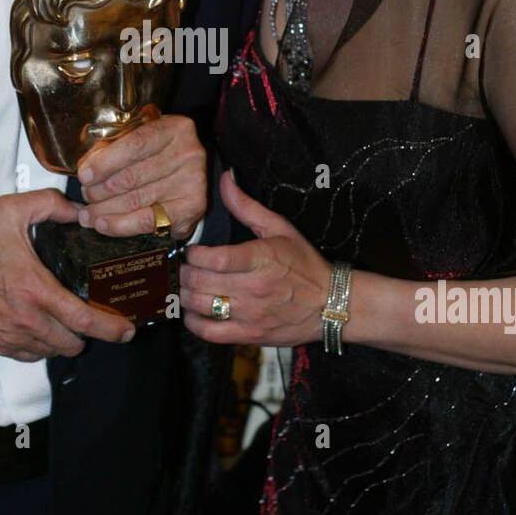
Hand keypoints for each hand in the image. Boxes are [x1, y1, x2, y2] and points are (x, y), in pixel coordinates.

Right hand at [0, 190, 134, 360]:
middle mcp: (26, 320)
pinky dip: (41, 346)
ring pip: (51, 352)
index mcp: (36, 290)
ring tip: (66, 320)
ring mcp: (10, 335)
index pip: (84, 320)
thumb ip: (52, 206)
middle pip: (72, 344)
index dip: (111, 329)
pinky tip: (41, 327)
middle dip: (88, 334)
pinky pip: (29, 355)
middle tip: (92, 316)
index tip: (126, 330)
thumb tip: (81, 211)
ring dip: (63, 340)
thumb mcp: (12, 210)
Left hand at [75, 114, 206, 240]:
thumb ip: (116, 147)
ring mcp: (193, 181)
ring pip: (136, 200)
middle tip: (85, 197)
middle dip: (101, 190)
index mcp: (175, 128)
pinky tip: (103, 225)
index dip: (105, 162)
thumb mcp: (141, 139)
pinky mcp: (192, 207)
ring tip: (87, 215)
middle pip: (133, 176)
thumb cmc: (158, 155)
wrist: (188, 175)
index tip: (84, 176)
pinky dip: (120, 225)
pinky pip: (147, 220)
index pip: (135, 144)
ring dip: (105, 210)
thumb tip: (86, 170)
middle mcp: (189, 152)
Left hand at [179, 171, 330, 344]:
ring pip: (200, 306)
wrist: (330, 304)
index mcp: (261, 259)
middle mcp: (253, 288)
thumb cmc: (304, 264)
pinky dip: (193, 322)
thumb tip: (226, 179)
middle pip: (201, 282)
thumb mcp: (280, 228)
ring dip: (186, 294)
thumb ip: (246, 205)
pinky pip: (209, 332)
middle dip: (185, 273)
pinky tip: (194, 311)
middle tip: (186, 268)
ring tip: (189, 286)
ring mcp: (250, 314)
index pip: (215, 259)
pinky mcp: (249, 335)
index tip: (193, 251)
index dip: (194, 255)